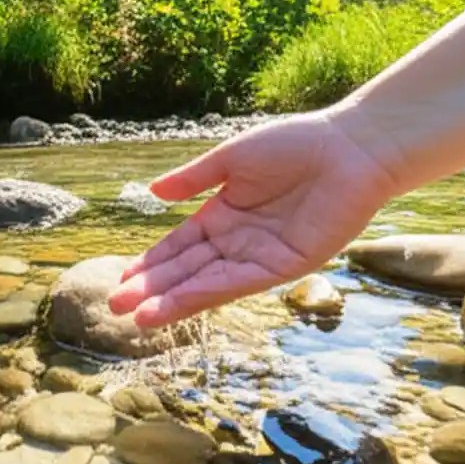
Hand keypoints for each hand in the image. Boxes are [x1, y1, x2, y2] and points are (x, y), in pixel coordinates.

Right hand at [108, 109, 401, 327]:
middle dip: (151, 289)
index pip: (179, 246)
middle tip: (115, 307)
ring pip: (206, 283)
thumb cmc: (295, 144)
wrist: (349, 149)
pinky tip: (176, 304)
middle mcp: (237, 241)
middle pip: (186, 270)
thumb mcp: (232, 159)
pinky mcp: (283, 266)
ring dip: (172, 301)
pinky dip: (204, 294)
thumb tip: (153, 192)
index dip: (151, 263)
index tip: (122, 280)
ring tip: (137, 319)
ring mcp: (259, 256)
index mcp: (223, 214)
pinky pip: (236, 283)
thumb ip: (193, 179)